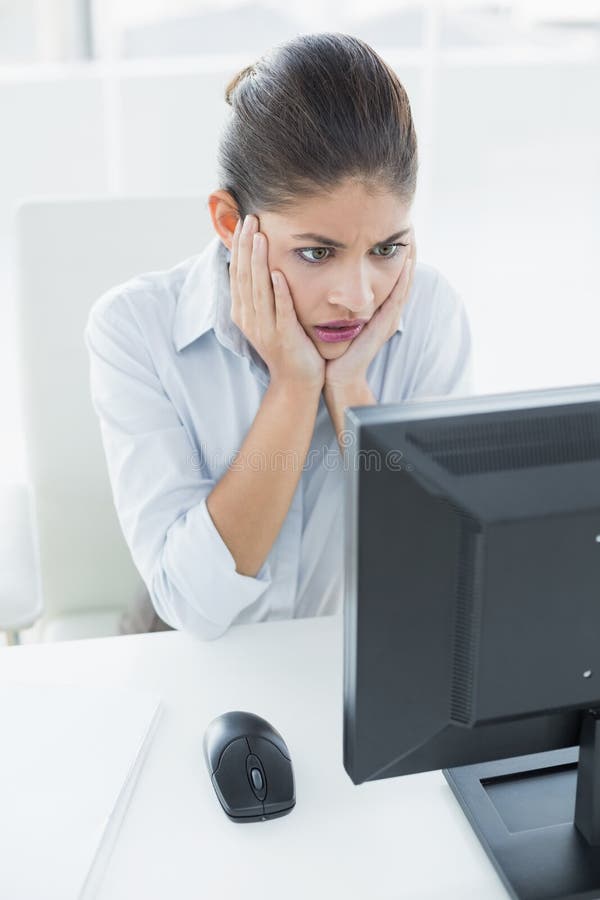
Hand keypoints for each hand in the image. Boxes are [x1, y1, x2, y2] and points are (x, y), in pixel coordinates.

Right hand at [230, 214, 324, 391]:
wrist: (296, 381)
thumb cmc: (286, 346)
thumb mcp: (267, 317)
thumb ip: (261, 294)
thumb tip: (257, 265)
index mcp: (243, 312)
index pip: (238, 273)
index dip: (240, 247)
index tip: (245, 222)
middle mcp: (250, 319)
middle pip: (245, 277)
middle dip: (246, 247)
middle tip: (251, 219)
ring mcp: (266, 329)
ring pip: (259, 290)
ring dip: (258, 262)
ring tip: (260, 237)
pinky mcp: (285, 337)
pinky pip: (281, 311)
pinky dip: (279, 292)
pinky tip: (278, 273)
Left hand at [324, 237, 415, 392]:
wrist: (337, 375)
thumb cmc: (333, 348)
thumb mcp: (338, 317)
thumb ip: (339, 301)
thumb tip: (329, 279)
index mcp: (376, 308)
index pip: (391, 276)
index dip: (393, 254)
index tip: (396, 230)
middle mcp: (385, 312)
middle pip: (402, 276)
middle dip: (407, 252)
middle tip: (412, 226)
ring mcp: (387, 319)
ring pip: (403, 284)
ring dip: (410, 262)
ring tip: (414, 238)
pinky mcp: (383, 327)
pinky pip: (396, 300)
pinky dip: (404, 282)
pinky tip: (407, 265)